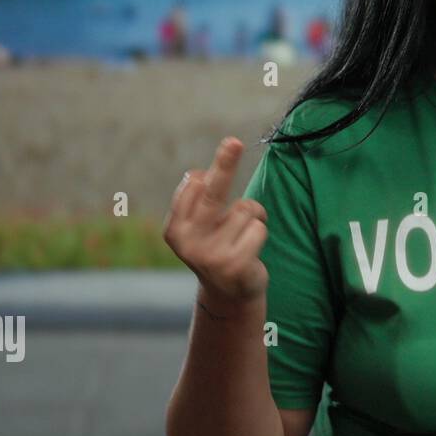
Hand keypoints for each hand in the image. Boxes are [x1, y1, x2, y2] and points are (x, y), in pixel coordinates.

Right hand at [162, 137, 269, 306]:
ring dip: (251, 217)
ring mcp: (211, 255)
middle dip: (224, 165)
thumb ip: (197, 200)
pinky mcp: (235, 264)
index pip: (192, 186)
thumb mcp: (200, 226)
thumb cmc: (217, 247)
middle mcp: (188, 242)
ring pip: (245, 208)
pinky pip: (258, 226)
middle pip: (213, 192)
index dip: (207, 173)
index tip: (223, 148)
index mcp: (174, 229)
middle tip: (234, 141)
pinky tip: (251, 249)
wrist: (229, 294)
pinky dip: (260, 231)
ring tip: (242, 236)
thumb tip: (196, 174)